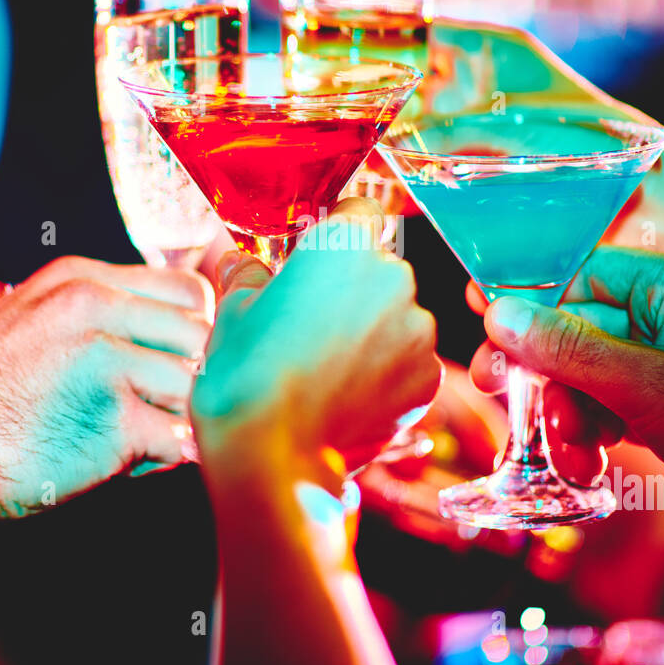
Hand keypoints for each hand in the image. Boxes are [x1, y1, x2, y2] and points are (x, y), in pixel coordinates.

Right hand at [0, 256, 213, 517]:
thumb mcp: (33, 319)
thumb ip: (101, 315)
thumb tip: (176, 337)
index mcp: (82, 280)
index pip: (189, 291)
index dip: (194, 335)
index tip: (178, 364)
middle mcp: (98, 308)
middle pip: (203, 339)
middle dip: (192, 380)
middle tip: (158, 409)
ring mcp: (107, 360)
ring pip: (197, 389)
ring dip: (177, 421)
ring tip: (137, 438)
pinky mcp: (114, 418)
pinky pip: (182, 440)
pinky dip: (164, 459)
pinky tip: (127, 463)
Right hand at [191, 198, 442, 492]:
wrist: (271, 453)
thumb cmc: (246, 374)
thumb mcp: (234, 310)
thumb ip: (249, 274)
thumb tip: (244, 263)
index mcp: (344, 245)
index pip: (359, 211)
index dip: (338, 234)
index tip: (319, 259)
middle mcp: (393, 278)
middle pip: (381, 271)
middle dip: (353, 291)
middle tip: (311, 326)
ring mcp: (417, 330)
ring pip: (398, 319)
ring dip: (373, 334)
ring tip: (327, 370)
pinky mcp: (429, 379)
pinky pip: (409, 363)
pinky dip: (387, 375)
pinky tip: (347, 396)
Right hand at [469, 247, 663, 501]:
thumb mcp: (644, 384)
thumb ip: (569, 349)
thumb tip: (502, 315)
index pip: (581, 278)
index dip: (532, 306)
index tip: (488, 329)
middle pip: (577, 331)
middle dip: (544, 372)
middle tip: (499, 392)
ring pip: (589, 377)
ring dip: (566, 414)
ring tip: (568, 452)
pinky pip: (612, 409)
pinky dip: (594, 434)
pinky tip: (587, 464)